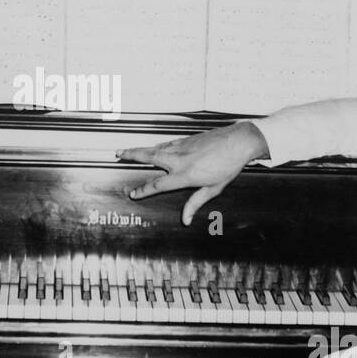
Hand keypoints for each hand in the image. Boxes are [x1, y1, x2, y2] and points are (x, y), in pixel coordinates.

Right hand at [118, 121, 266, 224]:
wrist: (238, 141)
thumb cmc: (228, 165)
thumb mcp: (213, 188)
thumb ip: (196, 202)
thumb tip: (185, 219)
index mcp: (184, 174)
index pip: (158, 185)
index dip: (143, 191)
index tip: (133, 194)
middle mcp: (179, 159)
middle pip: (149, 157)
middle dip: (132, 156)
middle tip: (118, 154)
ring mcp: (182, 146)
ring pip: (155, 147)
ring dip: (139, 149)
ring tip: (127, 150)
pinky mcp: (186, 139)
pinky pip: (166, 143)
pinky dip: (156, 145)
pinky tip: (153, 147)